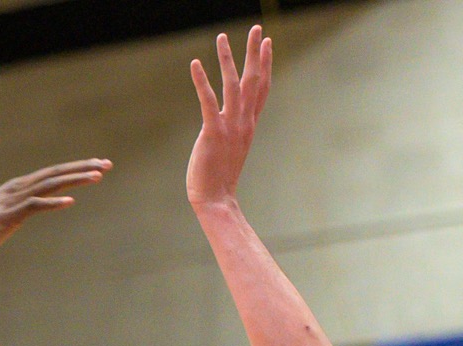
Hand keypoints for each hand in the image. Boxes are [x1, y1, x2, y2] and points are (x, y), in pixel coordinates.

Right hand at [0, 158, 111, 257]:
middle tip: (106, 164)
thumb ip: (18, 207)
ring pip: (50, 185)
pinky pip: (35, 206)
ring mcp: (13, 201)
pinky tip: (71, 202)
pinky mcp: (9, 216)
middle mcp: (17, 188)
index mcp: (17, 187)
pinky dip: (53, 202)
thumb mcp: (2, 214)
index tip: (97, 166)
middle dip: (82, 167)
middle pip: (55, 173)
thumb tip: (31, 206)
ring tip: (97, 177)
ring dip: (75, 179)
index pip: (52, 173)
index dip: (75, 168)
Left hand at [187, 25, 271, 207]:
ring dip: (227, 59)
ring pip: (232, 85)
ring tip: (222, 36)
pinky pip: (207, 101)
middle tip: (257, 28)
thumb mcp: (232, 148)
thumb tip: (230, 121)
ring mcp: (229, 127)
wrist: (216, 200)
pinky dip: (201, 81)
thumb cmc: (220, 178)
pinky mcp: (212, 133)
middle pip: (254, 80)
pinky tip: (194, 63)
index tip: (268, 42)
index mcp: (249, 124)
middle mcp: (243, 122)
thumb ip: (234, 131)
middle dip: (255, 53)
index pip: (261, 88)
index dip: (266, 64)